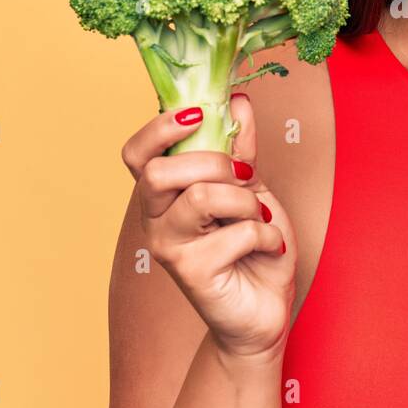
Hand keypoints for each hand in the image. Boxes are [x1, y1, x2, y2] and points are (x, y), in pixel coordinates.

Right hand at [120, 94, 295, 362]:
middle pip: (160, 171)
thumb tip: (237, 99)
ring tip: (260, 220)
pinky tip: (270, 248)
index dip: (158, 128)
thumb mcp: (251, 187)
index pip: (136, 153)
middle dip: (214, 163)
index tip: (197, 114)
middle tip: (244, 178)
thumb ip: (239, 147)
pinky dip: (268, 235)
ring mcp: (169, 248)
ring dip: (247, 203)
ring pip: (202, 197)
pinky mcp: (191, 274)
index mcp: (164, 194)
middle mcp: (155, 219)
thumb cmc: (253, 247)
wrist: (265, 307)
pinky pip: (237, 232)